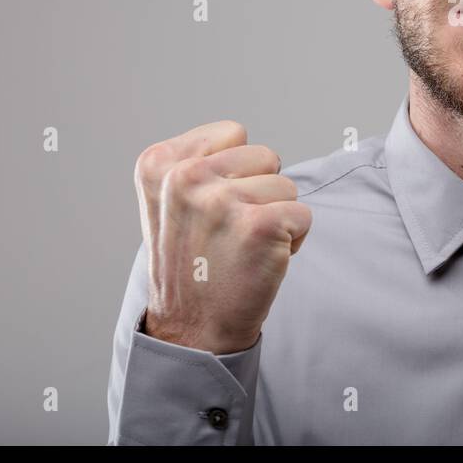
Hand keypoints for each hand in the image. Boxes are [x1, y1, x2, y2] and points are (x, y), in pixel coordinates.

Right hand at [132, 120, 310, 353]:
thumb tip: (244, 144)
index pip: (232, 132)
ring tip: (243, 247)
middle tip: (230, 232)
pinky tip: (261, 260)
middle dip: (259, 191)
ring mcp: (222, 200)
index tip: (211, 208)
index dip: (235, 170)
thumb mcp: (168, 201)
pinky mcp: (260, 225)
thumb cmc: (191, 264)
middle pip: (265, 156)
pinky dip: (293, 239)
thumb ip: (196, 163)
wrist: (191, 330)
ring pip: (287, 185)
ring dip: (276, 216)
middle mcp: (185, 177)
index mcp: (159, 163)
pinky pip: (303, 214)